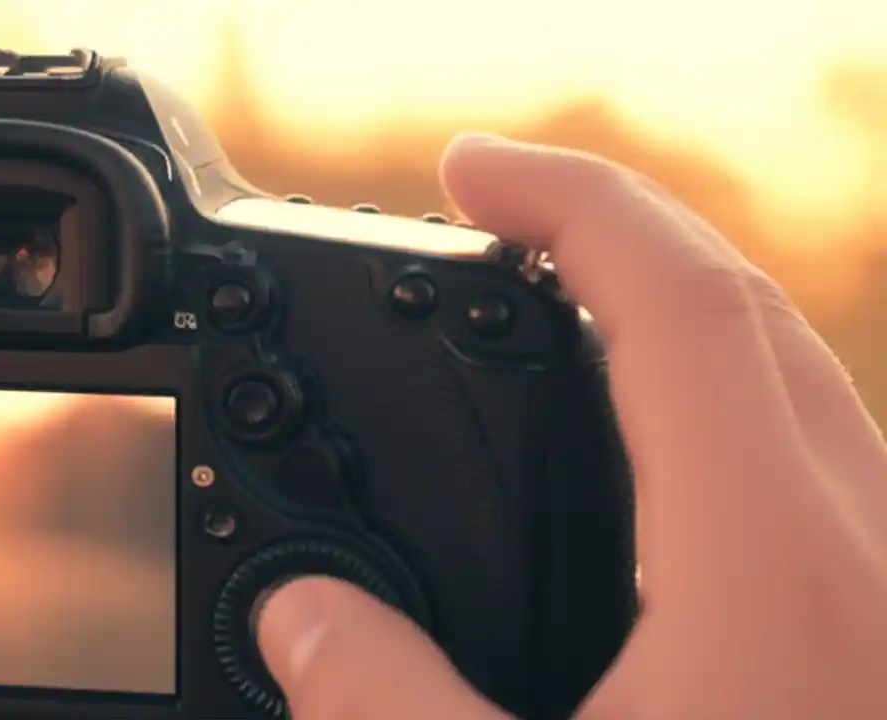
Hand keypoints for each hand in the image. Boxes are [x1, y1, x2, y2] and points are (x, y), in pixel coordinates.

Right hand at [255, 134, 886, 718]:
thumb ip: (388, 707)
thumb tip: (300, 618)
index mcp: (773, 567)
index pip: (680, 305)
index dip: (568, 203)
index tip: (470, 170)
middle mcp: (865, 552)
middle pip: (744, 311)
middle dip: (613, 230)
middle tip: (496, 220)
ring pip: (789, 381)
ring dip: (670, 311)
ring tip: (555, 311)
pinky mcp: (878, 630)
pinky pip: (807, 456)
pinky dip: (711, 403)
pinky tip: (640, 460)